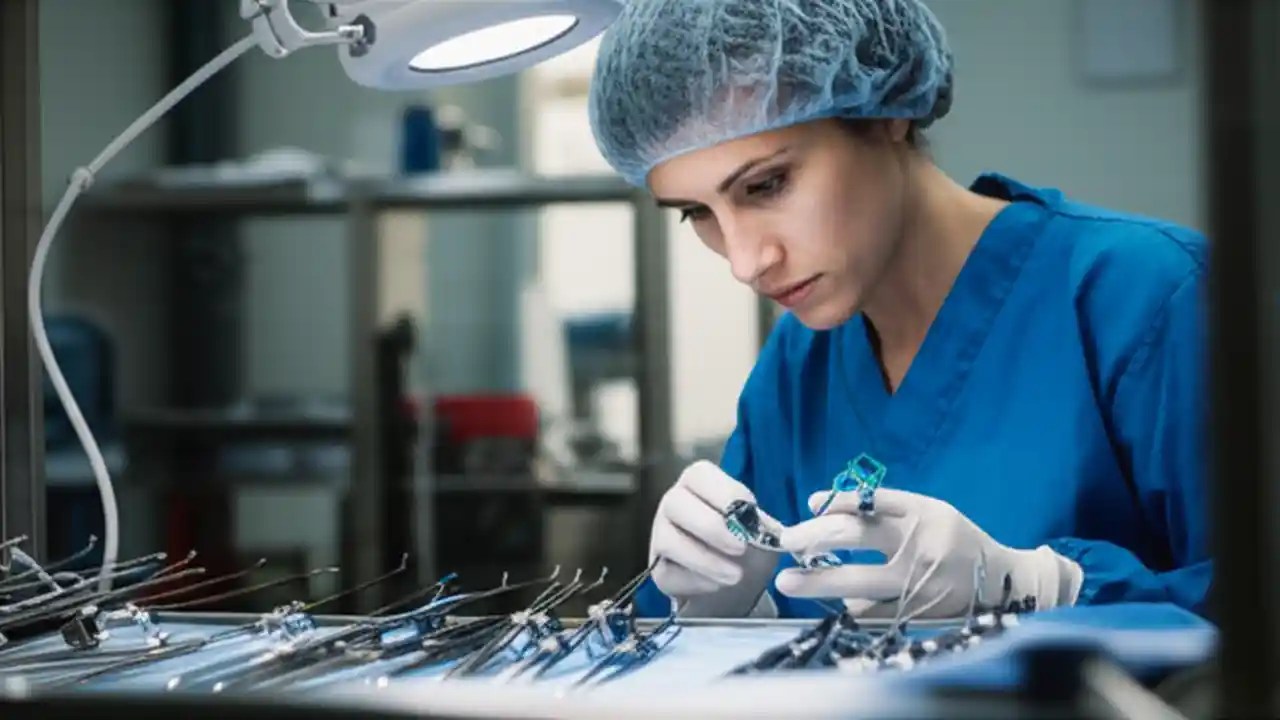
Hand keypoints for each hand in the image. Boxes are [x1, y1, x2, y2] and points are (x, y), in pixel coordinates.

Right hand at [649, 461, 780, 617]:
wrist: (733, 575)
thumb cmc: (745, 538)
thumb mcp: (759, 527)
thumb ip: (761, 524)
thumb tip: (766, 530)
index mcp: (698, 482)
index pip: (700, 475)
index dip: (726, 494)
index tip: (750, 515)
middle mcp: (674, 501)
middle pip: (676, 503)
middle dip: (711, 527)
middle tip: (741, 547)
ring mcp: (661, 534)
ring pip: (668, 542)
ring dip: (705, 560)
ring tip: (736, 575)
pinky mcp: (657, 567)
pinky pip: (667, 573)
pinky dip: (696, 581)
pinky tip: (717, 585)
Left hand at [775, 489, 1082, 618]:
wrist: (1005, 581)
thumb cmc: (953, 540)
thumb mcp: (929, 513)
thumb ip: (884, 509)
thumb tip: (821, 509)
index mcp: (923, 511)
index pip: (872, 500)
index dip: (837, 500)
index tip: (810, 503)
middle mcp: (919, 543)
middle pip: (856, 536)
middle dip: (814, 537)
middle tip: (786, 541)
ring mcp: (918, 581)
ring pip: (859, 581)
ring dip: (818, 582)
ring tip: (788, 582)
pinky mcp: (917, 612)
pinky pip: (872, 611)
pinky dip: (849, 606)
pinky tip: (832, 604)